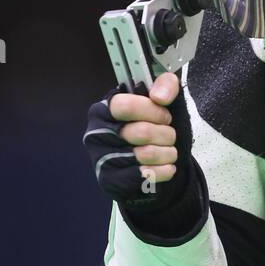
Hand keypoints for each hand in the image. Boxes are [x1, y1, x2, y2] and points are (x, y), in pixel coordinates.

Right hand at [83, 73, 185, 203]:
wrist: (151, 162)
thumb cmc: (153, 126)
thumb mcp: (162, 99)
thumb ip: (166, 85)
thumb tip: (160, 97)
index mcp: (104, 109)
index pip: (124, 105)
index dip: (151, 110)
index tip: (165, 116)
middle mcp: (96, 133)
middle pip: (142, 131)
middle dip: (166, 134)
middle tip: (168, 136)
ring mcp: (101, 159)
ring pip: (147, 154)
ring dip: (167, 152)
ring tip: (168, 150)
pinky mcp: (110, 181)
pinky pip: (145, 175)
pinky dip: (164, 170)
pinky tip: (166, 166)